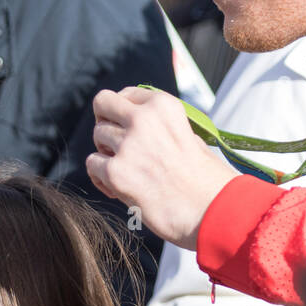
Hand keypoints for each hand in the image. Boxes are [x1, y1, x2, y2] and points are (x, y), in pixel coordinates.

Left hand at [87, 86, 238, 250]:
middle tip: (116, 143)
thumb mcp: (190, 136)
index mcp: (163, 106)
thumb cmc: (206, 179)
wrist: (213, 211)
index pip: (126, 94)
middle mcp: (143, 119)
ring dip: (107, 152)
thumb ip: (161, 125)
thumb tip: (134, 123)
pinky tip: (118, 189)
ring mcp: (128, 145)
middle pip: (102, 104)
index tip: (126, 126)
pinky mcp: (116, 172)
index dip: (122, 111)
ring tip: (126, 171)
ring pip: (97, 136)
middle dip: (106, 121)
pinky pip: (92, 164)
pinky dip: (101, 178)